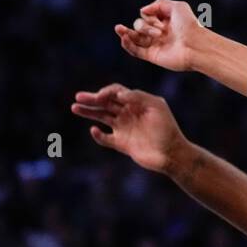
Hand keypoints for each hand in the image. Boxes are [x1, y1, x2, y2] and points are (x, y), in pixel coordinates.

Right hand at [71, 84, 185, 172]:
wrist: (172, 154)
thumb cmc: (167, 128)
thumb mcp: (157, 107)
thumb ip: (139, 97)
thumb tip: (120, 93)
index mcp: (137, 103)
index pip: (117, 93)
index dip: (106, 92)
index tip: (100, 97)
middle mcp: (129, 114)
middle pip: (106, 103)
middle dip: (92, 99)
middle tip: (78, 97)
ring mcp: (125, 128)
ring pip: (102, 118)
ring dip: (89, 112)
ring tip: (75, 107)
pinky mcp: (122, 144)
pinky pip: (105, 138)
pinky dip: (98, 135)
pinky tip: (93, 130)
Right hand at [115, 0, 202, 72]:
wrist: (195, 45)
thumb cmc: (189, 25)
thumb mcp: (177, 6)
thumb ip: (159, 4)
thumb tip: (142, 11)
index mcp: (165, 22)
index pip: (146, 15)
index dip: (150, 15)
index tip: (162, 20)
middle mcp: (159, 33)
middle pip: (139, 25)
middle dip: (145, 26)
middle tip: (161, 31)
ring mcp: (155, 45)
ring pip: (134, 38)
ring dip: (125, 33)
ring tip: (118, 28)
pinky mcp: (152, 56)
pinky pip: (135, 50)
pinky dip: (127, 44)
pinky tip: (123, 37)